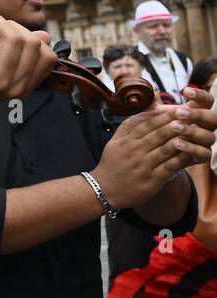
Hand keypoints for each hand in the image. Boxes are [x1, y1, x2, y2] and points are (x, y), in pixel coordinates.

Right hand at [93, 97, 214, 208]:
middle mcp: (135, 151)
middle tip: (191, 115)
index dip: (164, 115)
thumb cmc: (112, 164)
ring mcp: (144, 166)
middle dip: (176, 124)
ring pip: (166, 149)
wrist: (104, 189)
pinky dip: (181, 159)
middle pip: (159, 134)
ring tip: (194, 131)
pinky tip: (191, 153)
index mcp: (127, 141)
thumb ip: (128, 126)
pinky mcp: (152, 180)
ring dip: (181, 140)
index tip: (177, 108)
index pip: (147, 124)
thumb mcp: (114, 142)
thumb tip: (141, 110)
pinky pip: (170, 167)